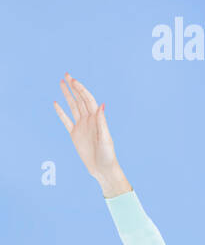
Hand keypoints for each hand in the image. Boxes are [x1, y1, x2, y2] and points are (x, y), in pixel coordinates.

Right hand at [54, 74, 127, 194]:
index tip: (72, 80)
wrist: (103, 169)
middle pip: (79, 100)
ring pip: (72, 107)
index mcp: (97, 119)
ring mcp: (81, 127)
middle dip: (73, 87)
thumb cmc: (108, 155)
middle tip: (66, 75)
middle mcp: (89, 120)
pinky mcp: (74, 135)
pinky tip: (56, 103)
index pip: (87, 100)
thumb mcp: (105, 138)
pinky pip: (66, 121)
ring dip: (67, 95)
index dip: (81, 89)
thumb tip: (101, 105)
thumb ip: (102, 122)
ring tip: (61, 83)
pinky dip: (61, 112)